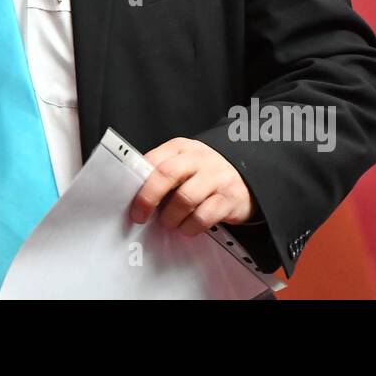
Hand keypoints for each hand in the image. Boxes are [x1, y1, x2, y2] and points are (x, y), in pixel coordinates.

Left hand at [130, 137, 253, 235]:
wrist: (247, 176)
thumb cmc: (205, 173)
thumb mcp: (184, 163)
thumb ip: (162, 172)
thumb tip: (135, 193)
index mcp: (181, 148)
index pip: (154, 159)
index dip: (138, 181)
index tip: (128, 200)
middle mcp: (198, 159)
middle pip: (167, 174)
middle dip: (148, 198)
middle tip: (140, 215)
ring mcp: (215, 178)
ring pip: (184, 198)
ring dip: (171, 217)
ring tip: (169, 222)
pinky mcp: (228, 199)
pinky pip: (203, 216)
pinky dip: (190, 226)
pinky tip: (188, 227)